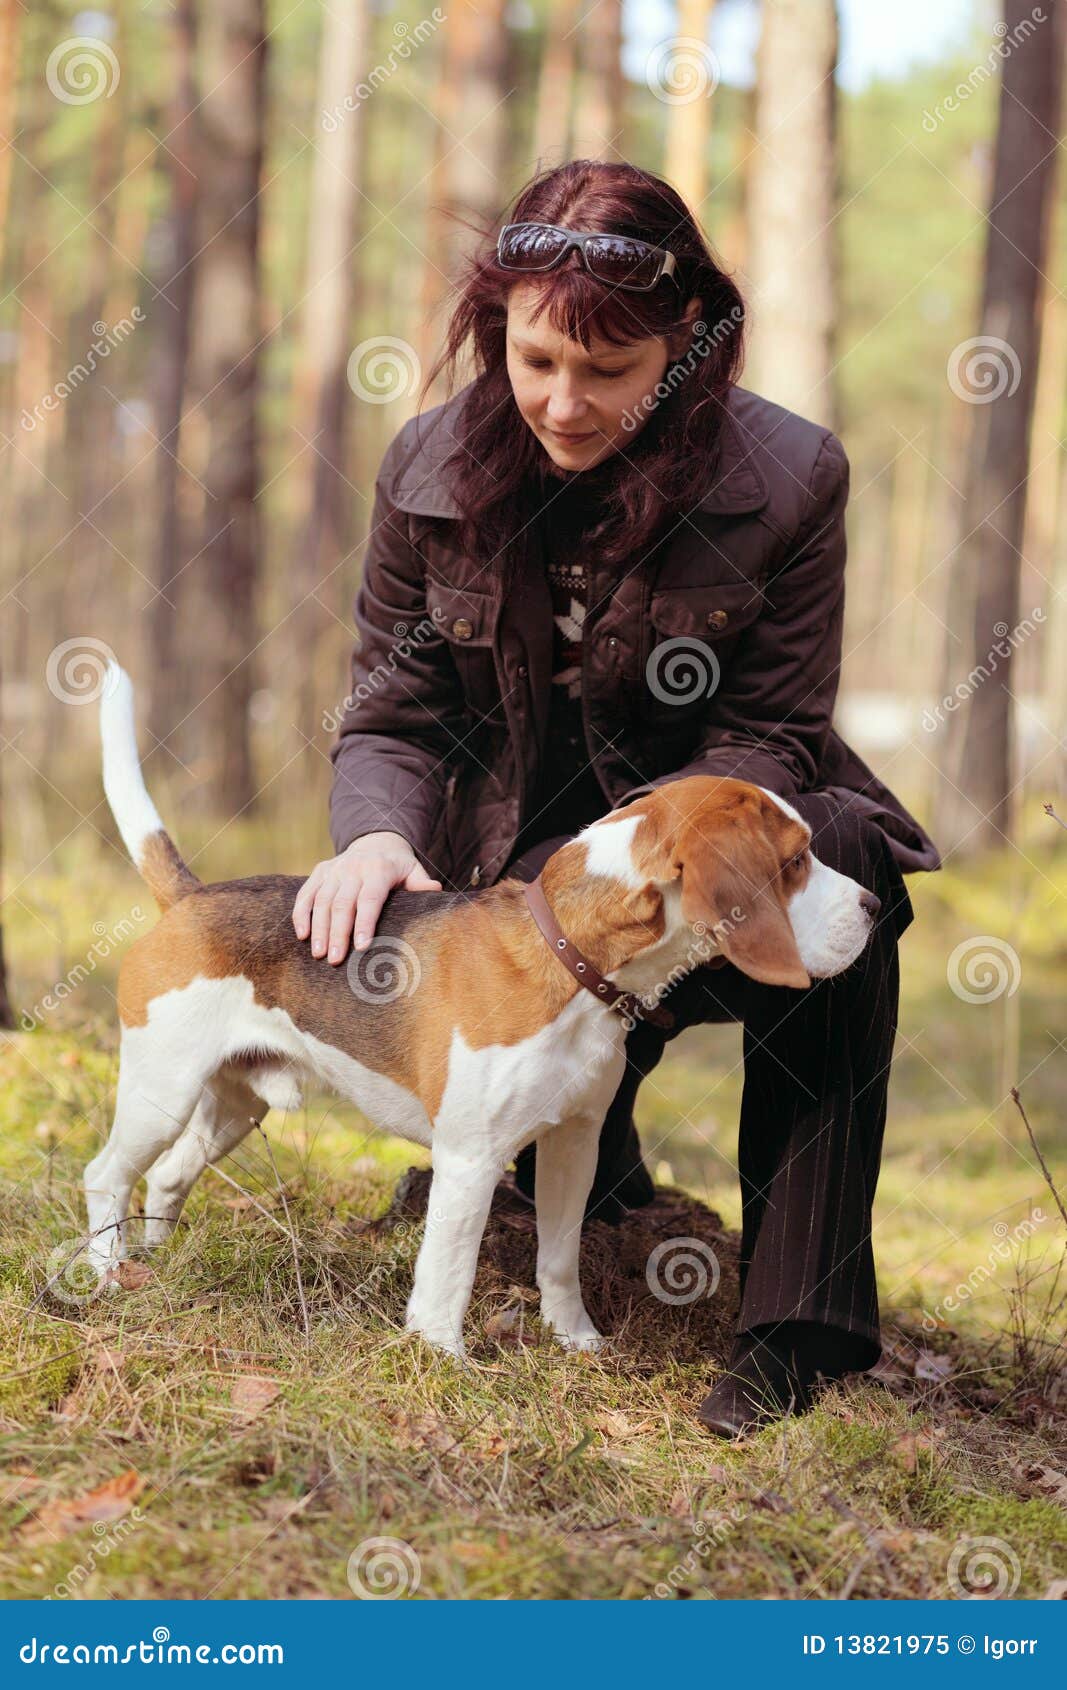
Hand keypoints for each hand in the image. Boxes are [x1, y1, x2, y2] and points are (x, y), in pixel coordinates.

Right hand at [292, 831, 442, 964]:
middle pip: (342, 903)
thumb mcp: (414, 870)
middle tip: (335, 959)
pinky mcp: (320, 871)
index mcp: (379, 868)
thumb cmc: (398, 866)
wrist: (375, 840)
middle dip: (337, 933)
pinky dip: (301, 914)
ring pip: (322, 900)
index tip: (361, 946)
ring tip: (318, 954)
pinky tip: (302, 935)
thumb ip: (422, 883)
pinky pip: (306, 893)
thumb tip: (435, 891)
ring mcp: (334, 869)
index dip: (365, 922)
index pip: (370, 898)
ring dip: (318, 928)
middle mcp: (353, 867)